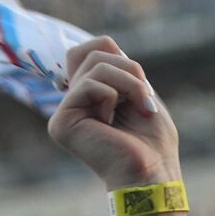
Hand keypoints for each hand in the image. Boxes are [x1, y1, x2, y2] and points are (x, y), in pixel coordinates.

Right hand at [48, 37, 176, 188]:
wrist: (153, 174)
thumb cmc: (153, 142)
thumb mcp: (140, 90)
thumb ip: (118, 65)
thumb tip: (100, 41)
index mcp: (90, 96)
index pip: (94, 48)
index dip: (121, 58)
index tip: (140, 89)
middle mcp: (73, 102)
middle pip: (93, 51)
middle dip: (129, 69)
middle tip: (144, 101)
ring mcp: (65, 113)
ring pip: (95, 65)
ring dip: (129, 84)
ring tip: (140, 110)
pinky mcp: (61, 123)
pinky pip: (89, 85)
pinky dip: (114, 97)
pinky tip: (113, 123)